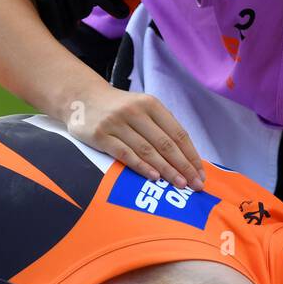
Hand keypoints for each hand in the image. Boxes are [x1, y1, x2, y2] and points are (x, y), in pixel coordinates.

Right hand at [68, 85, 204, 188]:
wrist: (81, 98)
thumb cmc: (120, 109)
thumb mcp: (143, 109)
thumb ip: (162, 128)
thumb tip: (187, 159)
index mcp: (152, 105)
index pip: (178, 134)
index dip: (191, 155)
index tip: (201, 173)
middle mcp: (136, 111)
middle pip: (166, 144)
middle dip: (184, 166)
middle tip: (195, 185)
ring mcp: (117, 123)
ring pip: (147, 150)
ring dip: (166, 170)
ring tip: (180, 184)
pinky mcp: (100, 135)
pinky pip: (124, 153)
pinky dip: (141, 166)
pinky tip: (153, 177)